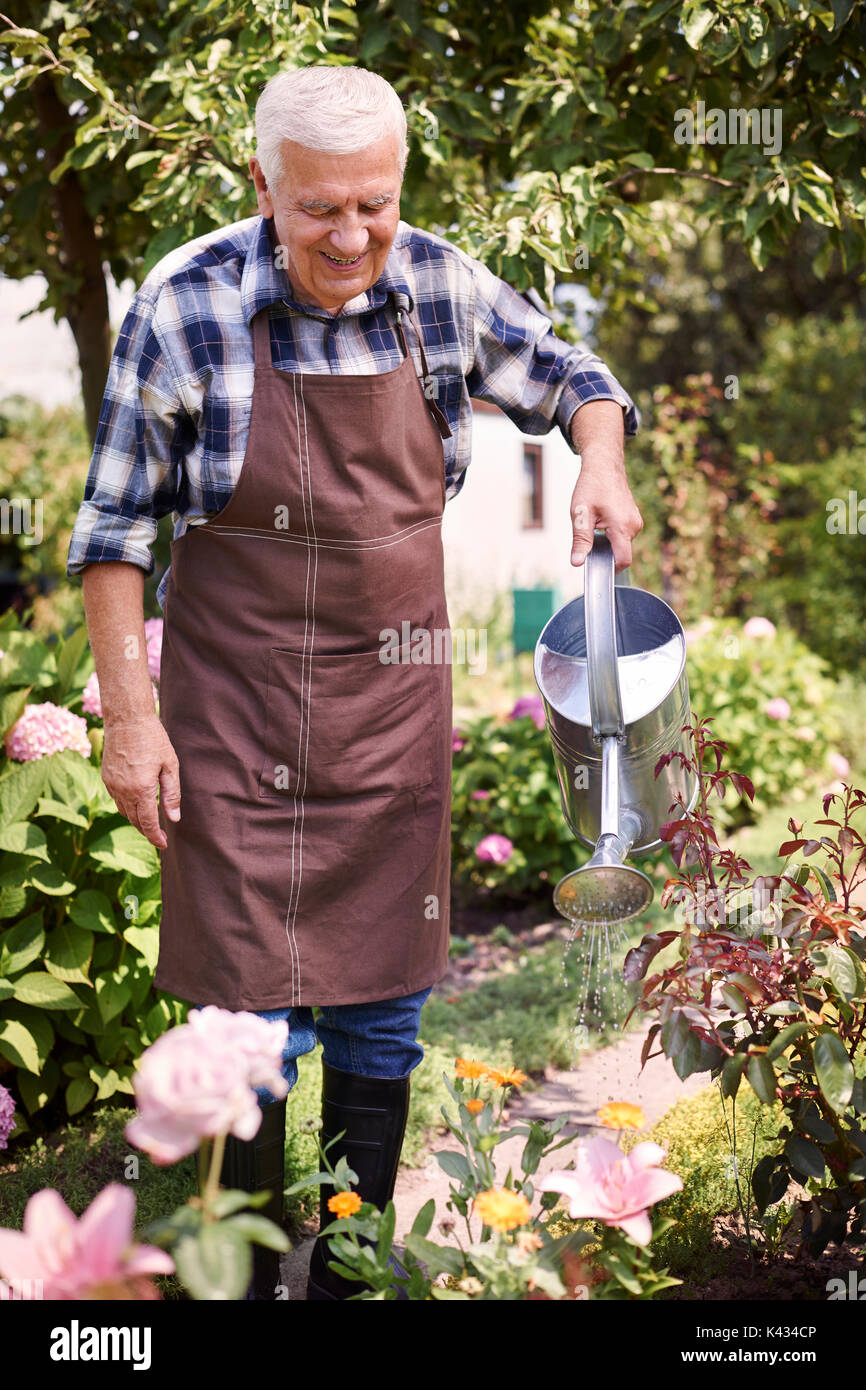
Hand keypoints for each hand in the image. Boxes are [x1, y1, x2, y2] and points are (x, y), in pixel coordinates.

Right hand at [101, 714, 180, 849]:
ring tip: (149, 822)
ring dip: (136, 820)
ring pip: (124, 812)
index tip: (163, 845)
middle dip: (147, 831)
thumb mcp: (170, 765)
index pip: (148, 823)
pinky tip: (137, 804)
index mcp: (141, 789)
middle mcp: (123, 790)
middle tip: (159, 836)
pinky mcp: (106, 778)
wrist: (126, 720)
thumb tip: (173, 818)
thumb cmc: (153, 739)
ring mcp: (112, 784)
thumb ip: (172, 794)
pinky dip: (127, 807)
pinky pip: (117, 800)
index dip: (155, 837)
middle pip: (134, 820)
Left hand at [570, 460, 642, 572]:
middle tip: (588, 538)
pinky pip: (623, 535)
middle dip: (604, 552)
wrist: (604, 465)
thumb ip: (581, 540)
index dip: (610, 569)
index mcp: (622, 527)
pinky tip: (601, 521)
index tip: (596, 569)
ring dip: (607, 542)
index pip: (623, 560)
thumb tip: (577, 562)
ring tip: (594, 524)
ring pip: (621, 544)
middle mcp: (634, 526)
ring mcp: (636, 521)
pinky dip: (611, 534)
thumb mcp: (581, 515)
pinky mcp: (634, 518)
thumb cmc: (592, 486)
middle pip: (620, 553)